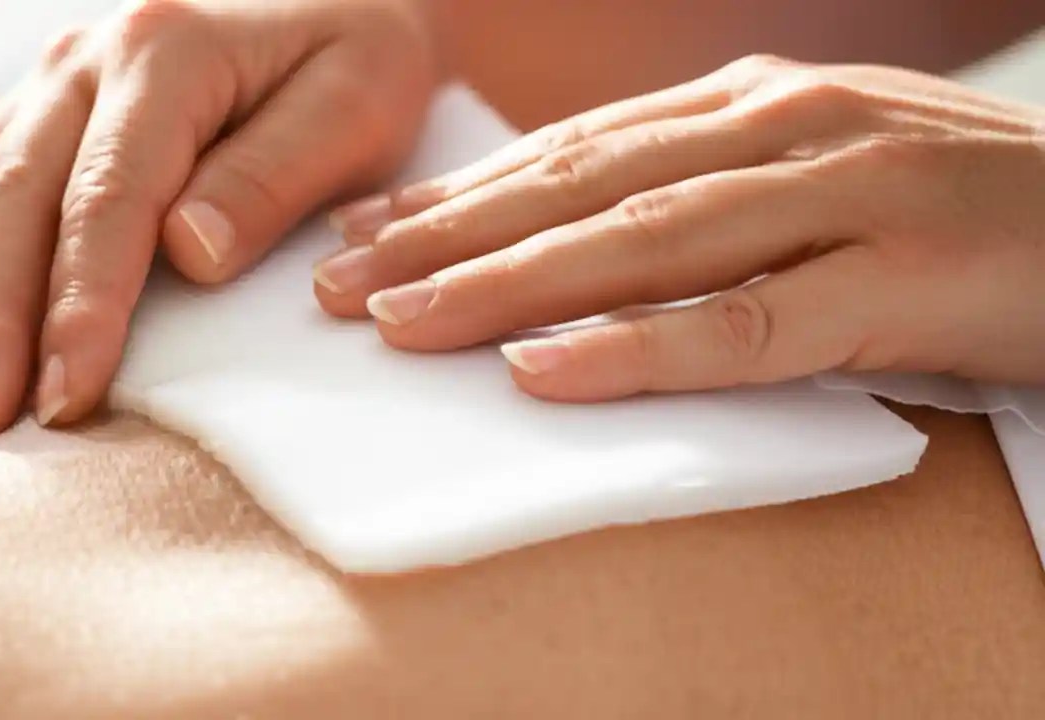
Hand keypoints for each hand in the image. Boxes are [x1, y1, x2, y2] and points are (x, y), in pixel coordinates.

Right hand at [0, 0, 438, 437]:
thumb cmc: (359, 60)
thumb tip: (188, 254)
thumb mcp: (355, 106)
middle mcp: (90, 60)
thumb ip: (272, 175)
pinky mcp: (44, 108)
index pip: (109, 195)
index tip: (69, 393)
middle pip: (13, 193)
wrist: (339, 3)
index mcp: (168, 51)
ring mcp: (57, 80)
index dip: (83, 302)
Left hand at [316, 55, 1044, 400]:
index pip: (568, 151)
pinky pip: (745, 324)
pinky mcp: (895, 282)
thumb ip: (691, 190)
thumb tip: (558, 236)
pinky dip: (640, 349)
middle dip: (447, 239)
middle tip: (339, 287)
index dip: (456, 195)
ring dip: (509, 285)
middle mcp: (777, 129)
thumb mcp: (800, 173)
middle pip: (579, 189)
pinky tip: (547, 372)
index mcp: (745, 105)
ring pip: (639, 245)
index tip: (361, 235)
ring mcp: (839, 196)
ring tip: (403, 324)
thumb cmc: (939, 211)